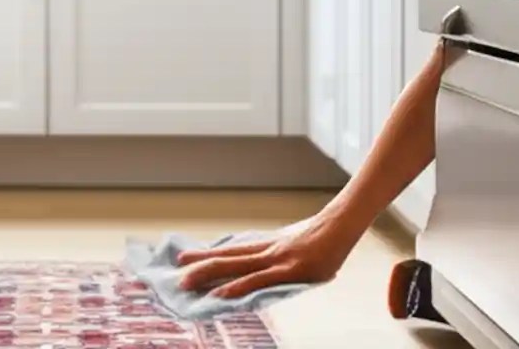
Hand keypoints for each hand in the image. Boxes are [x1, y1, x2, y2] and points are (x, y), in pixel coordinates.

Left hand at [176, 214, 362, 298]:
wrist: (342, 224)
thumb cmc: (324, 236)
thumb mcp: (298, 244)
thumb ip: (282, 254)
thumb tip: (275, 265)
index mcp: (267, 245)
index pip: (232, 250)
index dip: (209, 254)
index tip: (187, 258)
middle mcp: (265, 250)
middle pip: (226, 257)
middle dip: (200, 265)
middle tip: (176, 269)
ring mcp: (274, 259)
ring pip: (234, 266)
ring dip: (207, 275)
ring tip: (186, 281)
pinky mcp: (287, 269)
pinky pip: (256, 280)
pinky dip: (237, 287)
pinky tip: (220, 294)